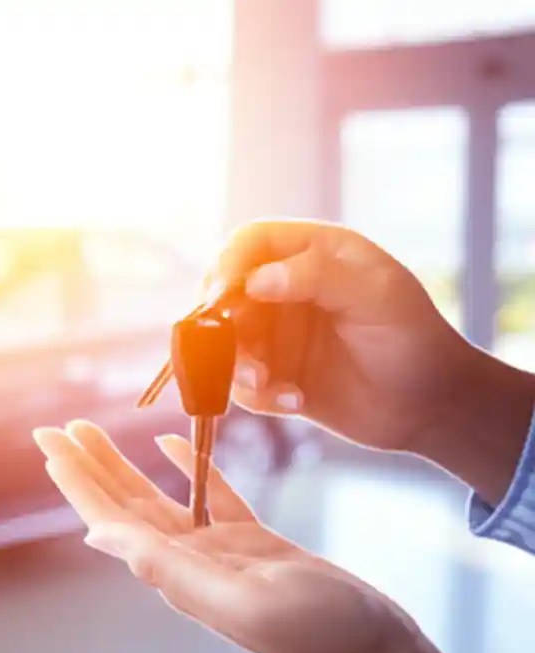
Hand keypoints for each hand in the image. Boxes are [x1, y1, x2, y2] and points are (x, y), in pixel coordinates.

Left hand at [33, 420, 485, 652]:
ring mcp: (219, 550)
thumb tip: (98, 538)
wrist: (374, 648)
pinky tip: (167, 441)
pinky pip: (209, 495)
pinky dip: (187, 466)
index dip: (79, 482)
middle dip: (87, 465)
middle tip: (52, 428)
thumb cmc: (317, 631)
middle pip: (124, 504)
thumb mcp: (236, 599)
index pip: (112, 519)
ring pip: (158, 496)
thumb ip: (167, 567)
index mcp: (177, 573)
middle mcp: (188, 561)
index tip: (50, 446)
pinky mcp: (253, 541)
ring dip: (123, 463)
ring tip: (92, 430)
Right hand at [212, 219, 534, 503]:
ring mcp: (277, 333)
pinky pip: (240, 382)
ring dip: (235, 364)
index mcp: (314, 253)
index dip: (228, 263)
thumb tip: (254, 280)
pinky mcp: (274, 374)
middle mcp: (286, 289)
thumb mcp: (377, 298)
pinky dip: (256, 395)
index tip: (224, 296)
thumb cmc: (414, 340)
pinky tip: (294, 402)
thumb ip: (318, 277)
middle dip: (223, 324)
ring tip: (264, 383)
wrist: (432, 408)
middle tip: (238, 351)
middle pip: (224, 293)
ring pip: (224, 341)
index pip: (249, 242)